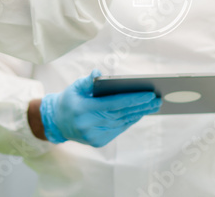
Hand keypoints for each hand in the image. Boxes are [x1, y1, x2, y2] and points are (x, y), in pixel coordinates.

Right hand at [40, 69, 160, 146]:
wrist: (57, 123)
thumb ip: (88, 80)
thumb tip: (99, 74)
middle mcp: (89, 125)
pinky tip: (140, 112)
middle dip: (141, 106)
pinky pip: (119, 128)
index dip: (132, 99)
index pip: (113, 103)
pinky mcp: (99, 141)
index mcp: (83, 109)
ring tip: (153, 105)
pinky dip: (130, 120)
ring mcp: (95, 136)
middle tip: (157, 99)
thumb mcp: (75, 87)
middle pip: (121, 114)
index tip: (149, 93)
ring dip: (139, 113)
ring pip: (122, 122)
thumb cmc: (69, 101)